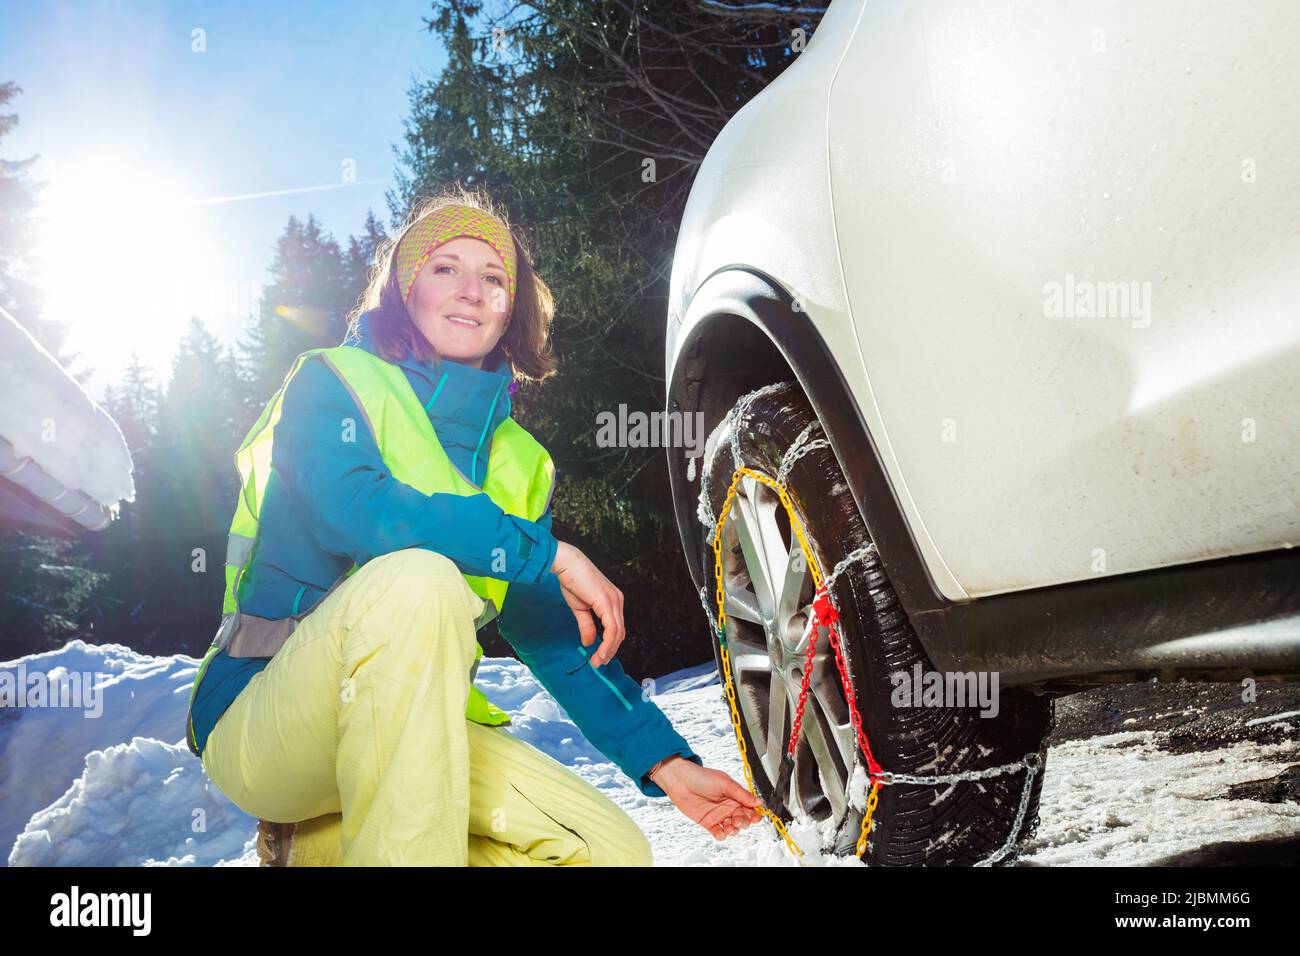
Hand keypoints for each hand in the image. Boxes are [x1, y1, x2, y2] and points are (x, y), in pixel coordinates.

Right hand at [551, 540, 624, 665]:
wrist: (566, 563)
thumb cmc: (572, 580)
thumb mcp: (580, 608)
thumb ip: (587, 625)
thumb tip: (589, 642)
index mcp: (613, 600)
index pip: (617, 628)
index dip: (610, 645)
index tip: (600, 657)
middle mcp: (617, 600)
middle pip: (620, 633)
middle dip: (610, 651)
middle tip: (599, 663)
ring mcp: (614, 601)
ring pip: (617, 633)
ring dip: (608, 650)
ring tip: (598, 661)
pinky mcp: (607, 602)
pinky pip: (612, 628)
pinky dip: (607, 643)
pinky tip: (599, 652)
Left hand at [650, 756, 763, 840]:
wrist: (681, 781)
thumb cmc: (702, 777)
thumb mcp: (725, 783)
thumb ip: (742, 794)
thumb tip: (758, 801)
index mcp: (735, 796)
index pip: (750, 808)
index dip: (755, 813)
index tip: (756, 816)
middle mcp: (729, 806)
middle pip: (743, 820)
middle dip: (744, 822)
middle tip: (738, 819)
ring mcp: (719, 815)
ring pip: (733, 828)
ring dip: (734, 830)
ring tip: (730, 826)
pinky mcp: (709, 823)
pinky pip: (719, 833)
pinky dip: (722, 835)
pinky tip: (721, 831)